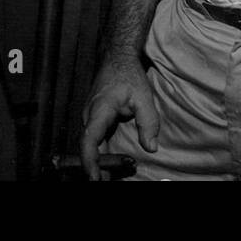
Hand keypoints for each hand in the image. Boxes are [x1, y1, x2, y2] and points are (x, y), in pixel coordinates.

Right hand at [80, 56, 160, 180]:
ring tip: (110, 178)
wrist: (117, 58)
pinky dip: (101, 153)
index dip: (90, 161)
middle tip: (107, 182)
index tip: (94, 178)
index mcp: (99, 111)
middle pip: (89, 148)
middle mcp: (89, 117)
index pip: (89, 140)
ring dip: (99, 162)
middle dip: (97, 168)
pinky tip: (110, 165)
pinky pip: (95, 140)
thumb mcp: (144, 96)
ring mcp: (90, 118)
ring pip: (91, 145)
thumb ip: (148, 122)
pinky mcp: (94, 120)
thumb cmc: (130, 75)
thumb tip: (151, 148)